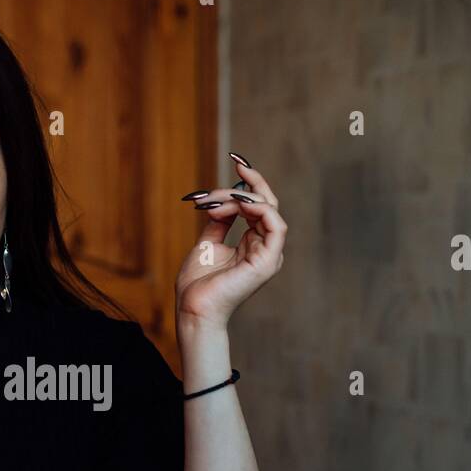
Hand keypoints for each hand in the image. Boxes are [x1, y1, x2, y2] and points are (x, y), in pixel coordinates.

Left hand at [176, 153, 286, 331]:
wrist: (193, 308)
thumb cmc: (198, 284)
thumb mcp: (207, 243)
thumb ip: (220, 222)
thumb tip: (224, 200)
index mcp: (254, 245)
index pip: (259, 206)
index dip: (250, 183)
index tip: (237, 161)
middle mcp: (265, 249)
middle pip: (267, 203)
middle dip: (247, 183)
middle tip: (234, 165)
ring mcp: (269, 255)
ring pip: (269, 209)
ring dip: (243, 197)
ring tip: (218, 200)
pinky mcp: (268, 261)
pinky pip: (276, 226)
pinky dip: (259, 208)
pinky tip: (238, 202)